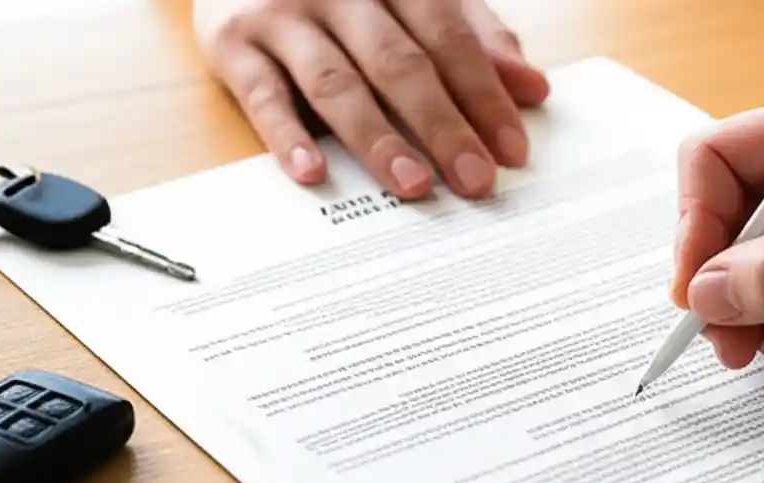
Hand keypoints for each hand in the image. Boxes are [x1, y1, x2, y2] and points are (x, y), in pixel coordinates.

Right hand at [194, 0, 550, 198]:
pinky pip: (262, 94)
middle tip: (475, 180)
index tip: (511, 150)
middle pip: (398, 63)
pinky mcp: (230, 42)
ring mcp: (282, 14)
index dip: (484, 95)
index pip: (449, 38)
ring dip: (377, 138)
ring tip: (413, 184)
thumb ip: (472, 38)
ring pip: (336, 82)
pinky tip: (313, 173)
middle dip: (442, 125)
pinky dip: (287, 135)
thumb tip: (532, 88)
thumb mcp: (413, 1)